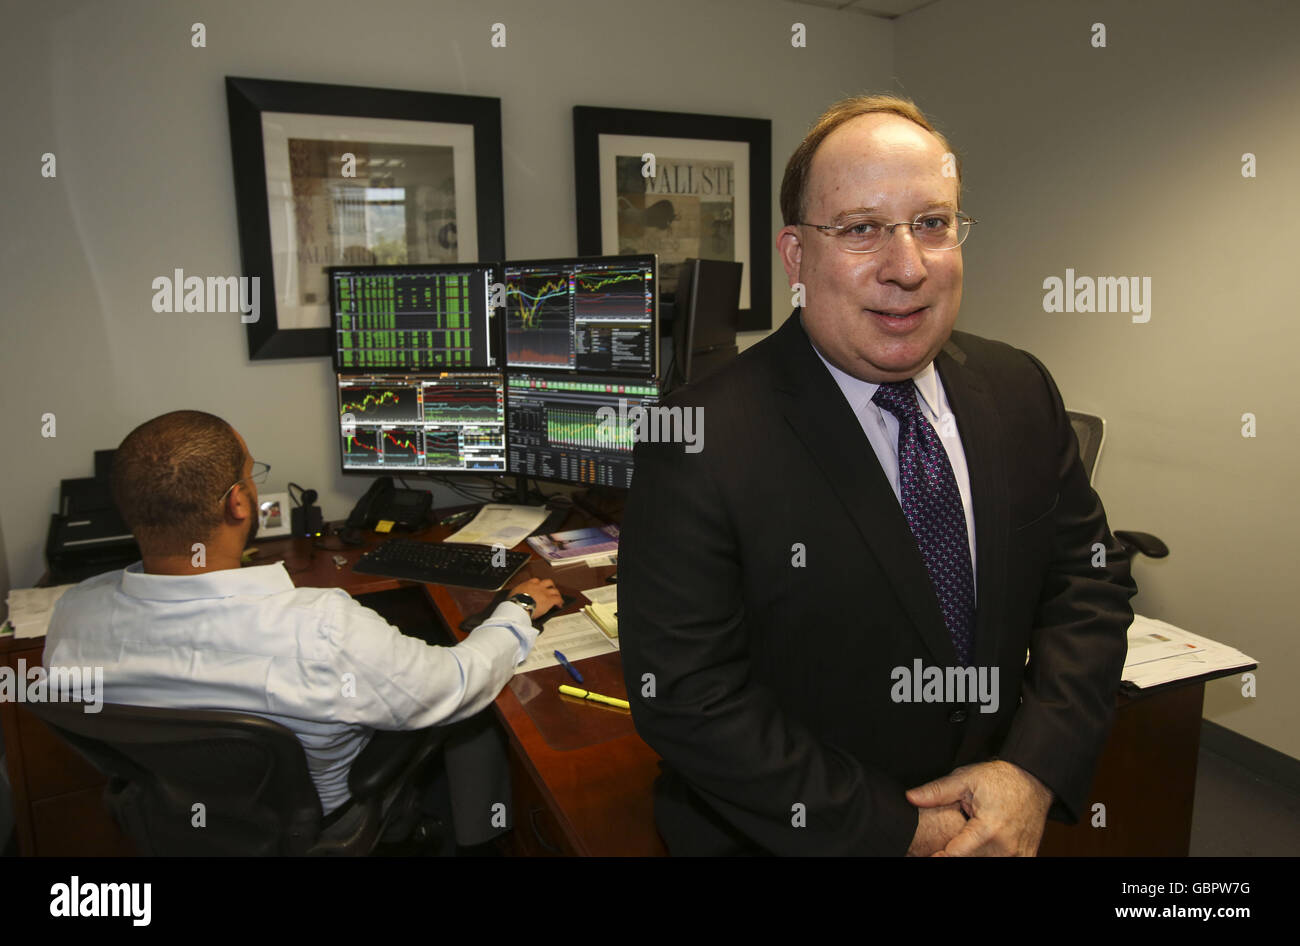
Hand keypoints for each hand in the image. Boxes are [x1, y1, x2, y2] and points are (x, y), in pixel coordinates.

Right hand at [510, 577, 563, 617]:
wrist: (520, 605)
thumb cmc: (514, 601)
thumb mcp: (513, 594)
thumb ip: (516, 593)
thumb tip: (513, 597)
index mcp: (528, 584)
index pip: (536, 581)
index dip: (539, 584)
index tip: (539, 587)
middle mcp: (538, 586)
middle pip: (548, 582)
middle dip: (550, 586)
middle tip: (550, 590)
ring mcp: (545, 592)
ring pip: (554, 590)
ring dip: (556, 593)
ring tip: (557, 597)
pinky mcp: (549, 600)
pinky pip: (558, 599)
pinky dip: (560, 601)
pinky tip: (560, 605)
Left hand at [906, 760, 1053, 855]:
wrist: (1034, 780)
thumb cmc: (1000, 779)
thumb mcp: (965, 779)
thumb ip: (937, 792)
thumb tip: (911, 797)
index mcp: (987, 829)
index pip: (954, 855)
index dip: (938, 855)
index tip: (929, 853)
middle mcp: (1004, 847)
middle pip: (969, 861)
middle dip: (954, 854)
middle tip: (942, 846)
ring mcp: (1017, 854)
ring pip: (985, 863)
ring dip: (972, 855)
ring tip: (961, 843)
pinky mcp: (1026, 856)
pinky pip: (1002, 863)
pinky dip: (989, 857)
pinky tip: (981, 848)